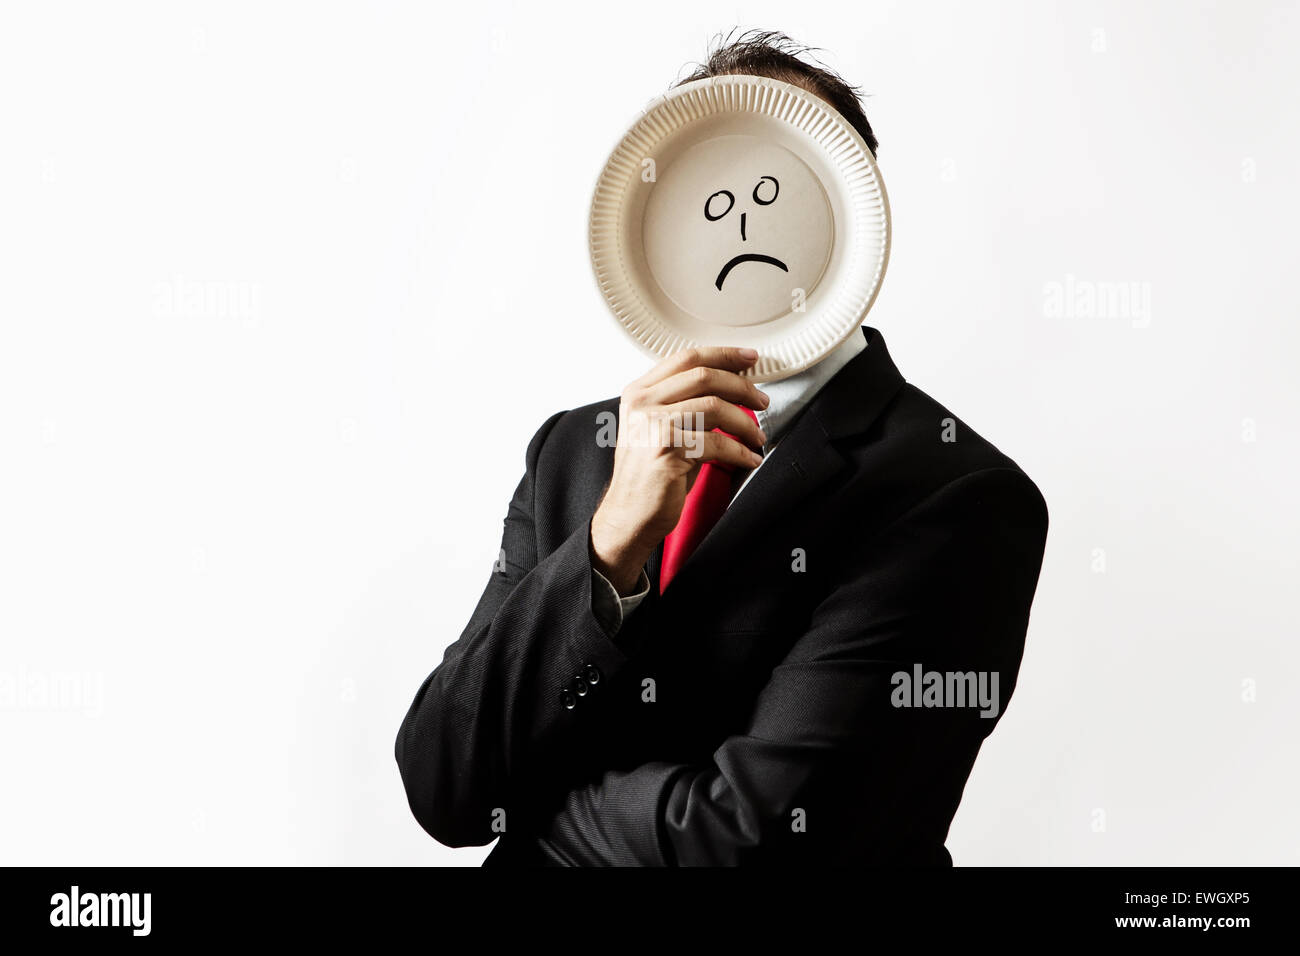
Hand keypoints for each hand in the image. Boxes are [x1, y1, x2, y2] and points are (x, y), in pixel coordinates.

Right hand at [590, 346, 769, 593]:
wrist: (629, 514)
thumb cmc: (649, 475)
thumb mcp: (660, 428)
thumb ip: (685, 403)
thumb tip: (732, 387)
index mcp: (639, 392)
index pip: (686, 358)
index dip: (724, 355)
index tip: (750, 359)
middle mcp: (643, 404)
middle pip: (704, 376)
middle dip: (742, 387)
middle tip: (761, 400)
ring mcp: (653, 425)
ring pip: (715, 407)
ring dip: (745, 423)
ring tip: (757, 436)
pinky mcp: (667, 450)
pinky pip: (717, 443)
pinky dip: (740, 451)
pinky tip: (748, 458)